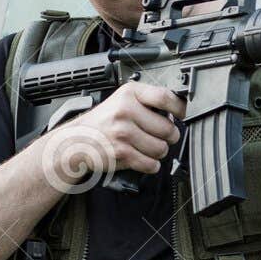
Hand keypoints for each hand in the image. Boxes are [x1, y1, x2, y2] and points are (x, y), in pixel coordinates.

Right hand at [38, 82, 184, 190]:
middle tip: (159, 136)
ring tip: (146, 147)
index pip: (165, 98)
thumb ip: (147, 103)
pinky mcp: (122, 152)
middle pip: (168, 129)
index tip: (183, 114)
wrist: (77, 140)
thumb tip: (178, 111)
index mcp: (129, 94)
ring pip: (162, 149)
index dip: (180, 108)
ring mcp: (123, 132)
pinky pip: (151, 164)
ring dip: (158, 152)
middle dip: (168, 137)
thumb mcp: (122, 101)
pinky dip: (150, 165)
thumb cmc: (104, 122)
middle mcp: (125, 111)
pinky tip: (140, 157)